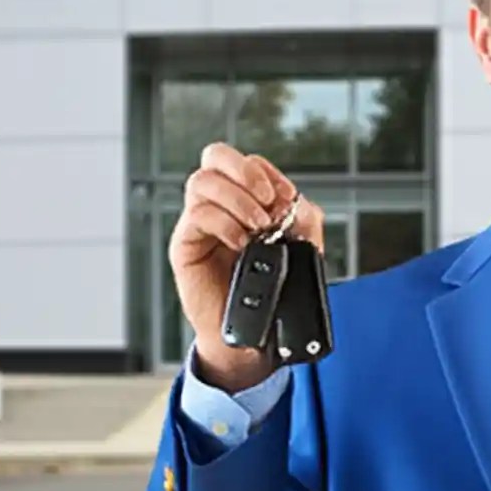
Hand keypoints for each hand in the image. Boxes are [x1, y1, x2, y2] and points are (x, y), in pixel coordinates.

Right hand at [169, 142, 325, 390]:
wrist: (255, 335)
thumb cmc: (274, 290)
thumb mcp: (302, 249)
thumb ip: (304, 219)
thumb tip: (293, 202)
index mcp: (246, 200)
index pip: (247, 162)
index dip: (268, 172)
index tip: (287, 199)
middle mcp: (219, 205)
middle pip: (215, 155)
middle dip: (246, 170)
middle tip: (268, 200)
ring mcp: (199, 223)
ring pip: (202, 181)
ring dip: (238, 200)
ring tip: (258, 227)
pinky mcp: (185, 245)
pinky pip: (197, 216)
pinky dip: (225, 224)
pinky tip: (242, 243)